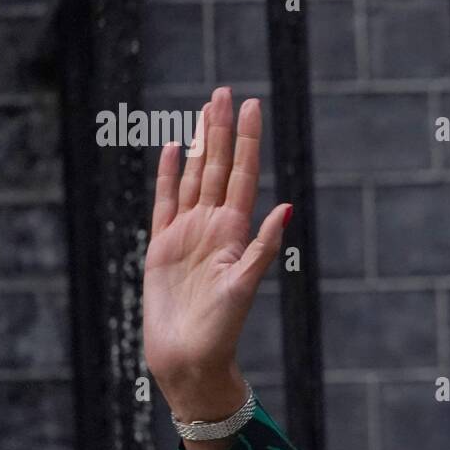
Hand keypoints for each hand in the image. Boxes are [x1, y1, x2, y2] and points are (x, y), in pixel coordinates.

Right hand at [143, 87, 290, 399]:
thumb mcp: (245, 285)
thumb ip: (263, 246)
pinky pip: (164, 202)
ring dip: (197, 143)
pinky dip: (167, 175)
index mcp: (235, 232)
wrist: (189, 358)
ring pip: (192, 177)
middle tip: (225, 91)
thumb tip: (287, 208)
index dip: (246, 140)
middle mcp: (213, 226)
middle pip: (217, 167)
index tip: (252, 106)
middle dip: (221, 129)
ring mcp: (187, 233)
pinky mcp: (162, 246)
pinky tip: (170, 149)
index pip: (242, 174)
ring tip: (204, 110)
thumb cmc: (221, 329)